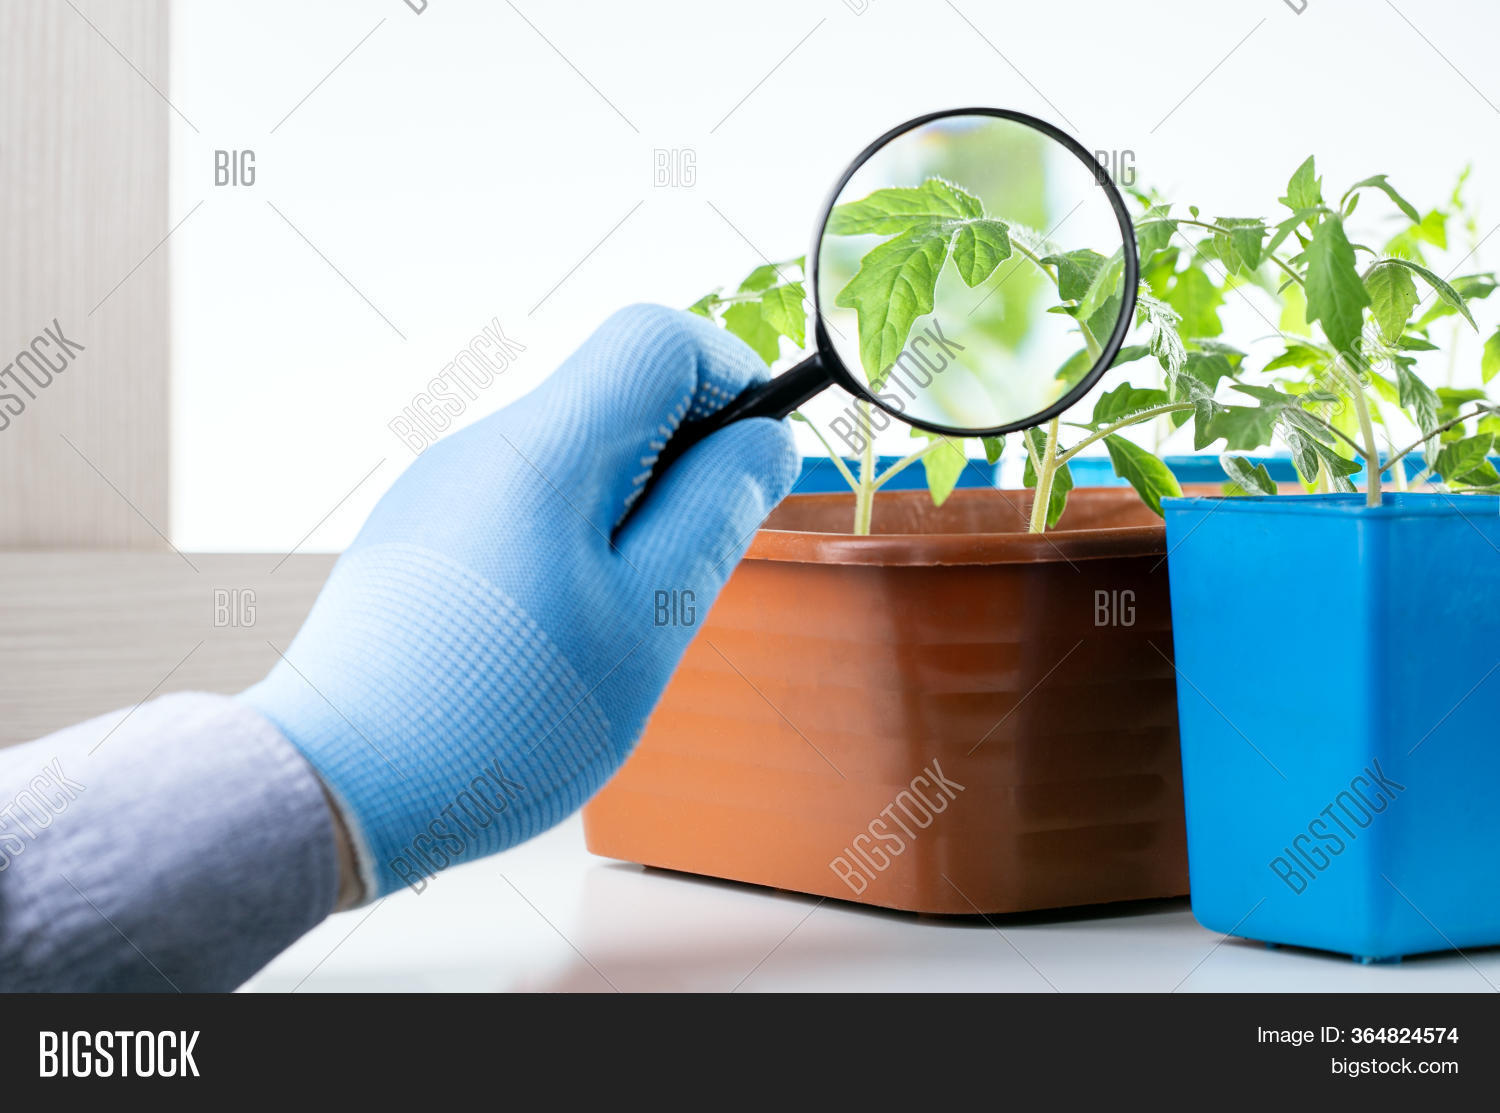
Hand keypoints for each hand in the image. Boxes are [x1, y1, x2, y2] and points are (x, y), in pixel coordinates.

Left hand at [243, 305, 798, 898]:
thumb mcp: (646, 621)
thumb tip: (767, 440)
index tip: (755, 459)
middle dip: (682, 465)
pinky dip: (570, 546)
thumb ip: (714, 515)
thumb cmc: (505, 717)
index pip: (658, 338)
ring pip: (574, 460)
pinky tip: (553, 637)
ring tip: (612, 625)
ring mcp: (442, 490)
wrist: (338, 788)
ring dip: (627, 516)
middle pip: (616, 399)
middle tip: (684, 572)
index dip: (730, 377)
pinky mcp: (420, 536)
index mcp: (545, 448)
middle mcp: (482, 446)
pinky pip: (524, 506)